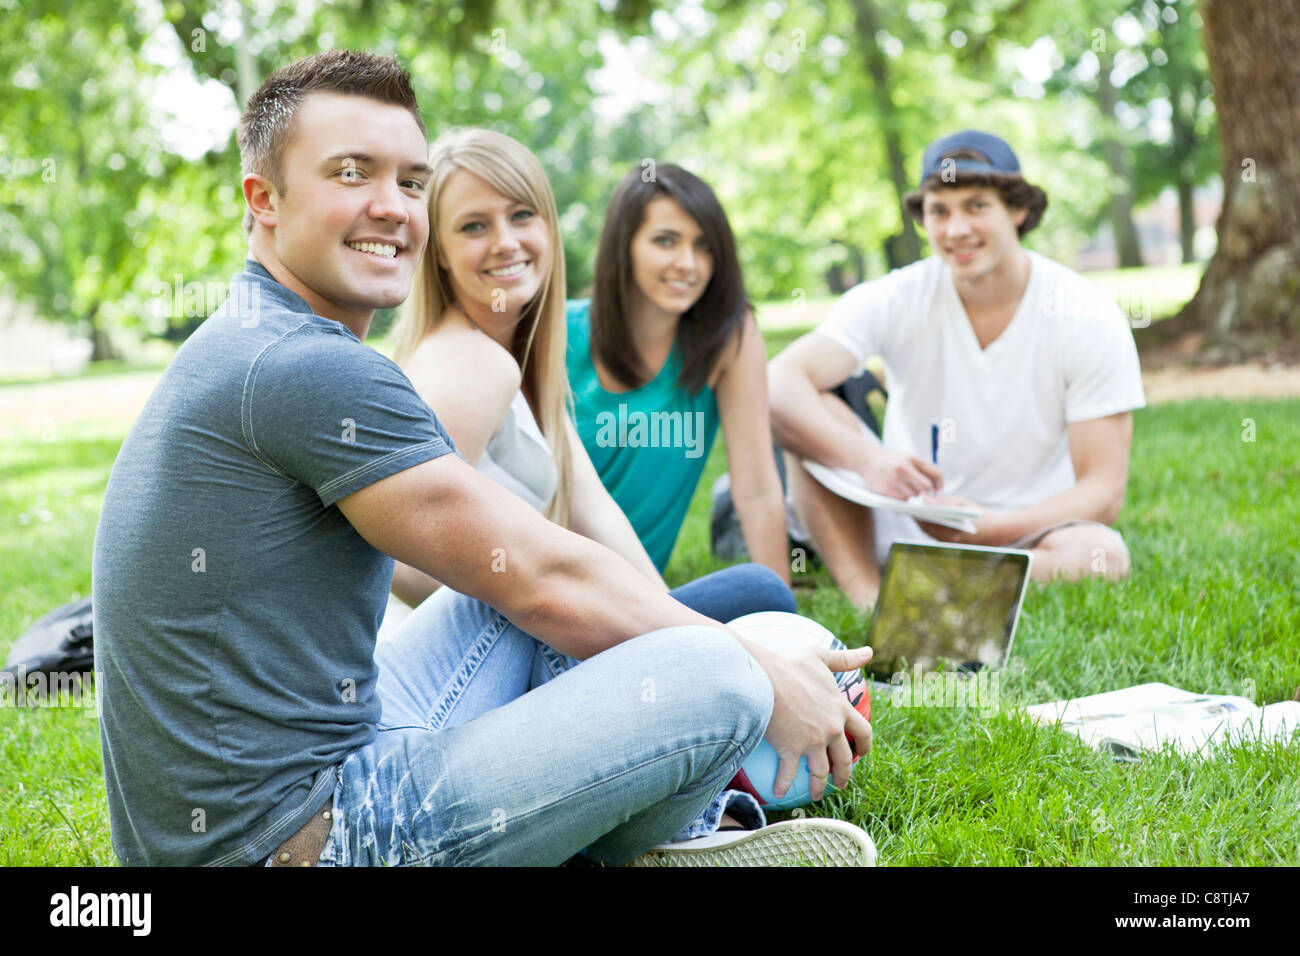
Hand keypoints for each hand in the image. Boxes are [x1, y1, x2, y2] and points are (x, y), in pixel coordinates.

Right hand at [744, 639, 874, 801]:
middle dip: (844, 774)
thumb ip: (845, 659)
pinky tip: (779, 793)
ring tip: (816, 795)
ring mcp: (812, 742)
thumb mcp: (820, 657)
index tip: (862, 754)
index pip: (863, 731)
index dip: (865, 745)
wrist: (763, 676)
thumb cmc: (789, 664)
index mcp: (840, 708)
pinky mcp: (791, 749)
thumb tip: (868, 652)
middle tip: (840, 783)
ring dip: (819, 787)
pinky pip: (789, 774)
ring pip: (821, 772)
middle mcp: (831, 729)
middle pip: (845, 759)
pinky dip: (783, 785)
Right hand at [861, 449, 942, 499]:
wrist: (867, 460)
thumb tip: (937, 487)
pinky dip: (902, 496)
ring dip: (912, 493)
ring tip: (902, 484)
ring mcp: (894, 478)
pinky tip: (895, 488)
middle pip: (926, 487)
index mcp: (913, 458)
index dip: (940, 484)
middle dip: (926, 491)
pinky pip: (903, 499)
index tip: (938, 490)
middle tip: (920, 490)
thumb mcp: (909, 459)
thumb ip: (924, 469)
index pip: (936, 474)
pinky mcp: (887, 488)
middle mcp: (904, 467)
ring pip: (914, 494)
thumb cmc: (892, 461)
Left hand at [917, 495, 1003, 544]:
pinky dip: (927, 525)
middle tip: (910, 505)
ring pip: (928, 531)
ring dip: (921, 521)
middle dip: (918, 516)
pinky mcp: (947, 544)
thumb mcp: (963, 503)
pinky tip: (923, 516)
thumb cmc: (978, 514)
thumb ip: (944, 502)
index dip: (920, 511)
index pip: (931, 520)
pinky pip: (933, 534)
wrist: (993, 531)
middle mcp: (950, 539)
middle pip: (927, 527)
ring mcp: (948, 543)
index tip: (914, 502)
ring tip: (914, 509)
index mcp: (955, 528)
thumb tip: (926, 499)